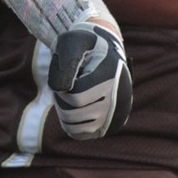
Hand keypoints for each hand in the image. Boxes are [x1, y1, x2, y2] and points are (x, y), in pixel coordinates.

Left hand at [48, 21, 130, 139]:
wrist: (103, 54)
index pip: (75, 97)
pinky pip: (79, 134)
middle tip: (64, 86)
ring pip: (74, 127)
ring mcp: (113, 116)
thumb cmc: (83, 46)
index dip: (60, 88)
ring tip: (68, 95)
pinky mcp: (107, 126)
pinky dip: (69, 123)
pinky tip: (72, 107)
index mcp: (111, 79)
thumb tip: (62, 89)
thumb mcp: (72, 42)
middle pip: (73, 114)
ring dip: (63, 111)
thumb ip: (66, 62)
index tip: (65, 77)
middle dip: (60, 100)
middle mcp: (117, 100)